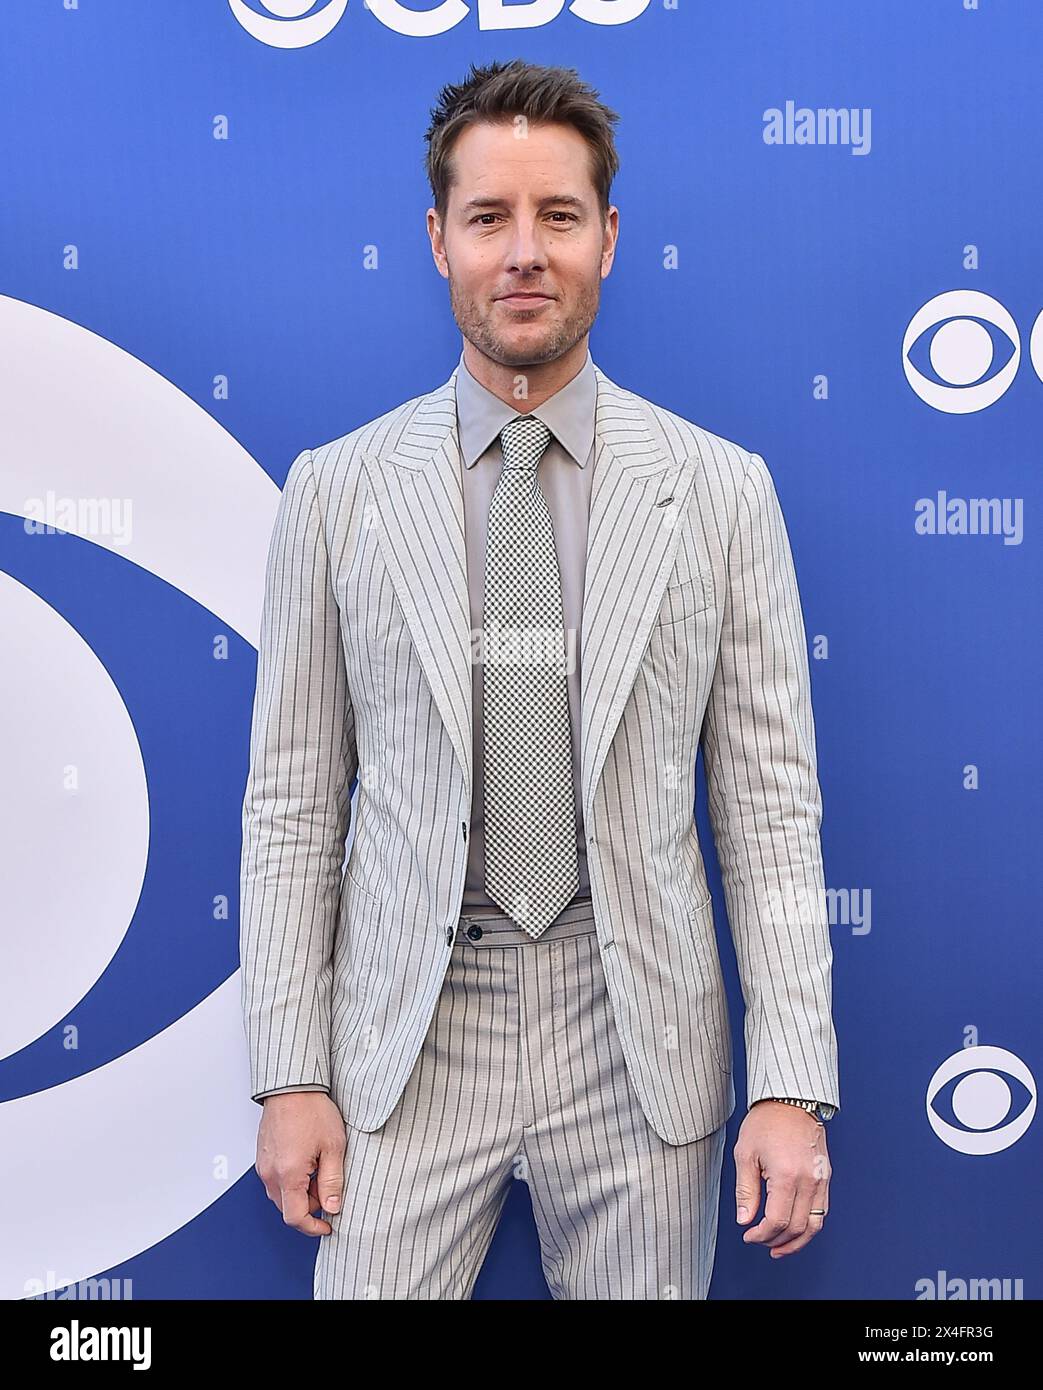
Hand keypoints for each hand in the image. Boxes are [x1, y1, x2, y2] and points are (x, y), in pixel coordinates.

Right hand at [255, 1091, 346, 1235]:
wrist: (291, 1086)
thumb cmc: (310, 1110)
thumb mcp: (333, 1147)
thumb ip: (332, 1181)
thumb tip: (333, 1206)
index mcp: (288, 1174)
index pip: (295, 1218)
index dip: (313, 1227)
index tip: (327, 1226)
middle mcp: (270, 1173)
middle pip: (287, 1208)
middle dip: (309, 1207)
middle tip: (329, 1189)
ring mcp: (264, 1165)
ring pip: (281, 1194)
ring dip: (300, 1193)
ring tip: (320, 1169)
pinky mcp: (263, 1157)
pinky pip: (276, 1179)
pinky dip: (291, 1180)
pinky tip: (307, 1162)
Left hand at [734, 1100, 830, 1257]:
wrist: (791, 1099)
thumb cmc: (766, 1122)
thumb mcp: (745, 1153)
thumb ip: (745, 1190)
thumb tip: (745, 1220)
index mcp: (787, 1175)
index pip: (776, 1221)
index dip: (761, 1234)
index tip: (749, 1235)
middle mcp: (809, 1181)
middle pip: (797, 1227)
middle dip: (776, 1241)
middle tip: (759, 1241)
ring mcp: (821, 1179)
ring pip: (815, 1225)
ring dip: (797, 1241)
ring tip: (779, 1247)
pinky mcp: (826, 1177)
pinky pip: (822, 1211)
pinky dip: (809, 1226)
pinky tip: (795, 1229)